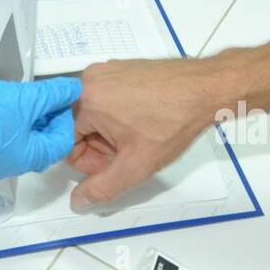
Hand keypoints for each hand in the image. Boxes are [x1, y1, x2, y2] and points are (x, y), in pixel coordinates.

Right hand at [0, 76, 81, 179]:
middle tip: (45, 93)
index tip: (60, 96)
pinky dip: (13, 119)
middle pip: (44, 141)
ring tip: (26, 94)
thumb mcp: (23, 98)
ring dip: (30, 116)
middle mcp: (13, 164)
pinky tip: (7, 101)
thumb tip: (71, 90)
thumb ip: (51, 95)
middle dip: (48, 116)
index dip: (64, 116)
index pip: (62, 141)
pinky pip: (6, 135)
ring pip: (25, 137)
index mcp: (28, 158)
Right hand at [68, 57, 225, 210]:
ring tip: (139, 136)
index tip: (115, 163)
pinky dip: (118, 114)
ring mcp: (105, 71)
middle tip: (130, 152)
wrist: (205, 89)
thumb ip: (103, 188)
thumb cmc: (173, 120)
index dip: (90, 162)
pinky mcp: (120, 68)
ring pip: (93, 114)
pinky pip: (106, 98)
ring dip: (109, 132)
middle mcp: (89, 80)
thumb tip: (79, 200)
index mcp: (84, 100)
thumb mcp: (136, 165)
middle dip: (100, 146)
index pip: (64, 143)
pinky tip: (143, 121)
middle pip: (77, 127)